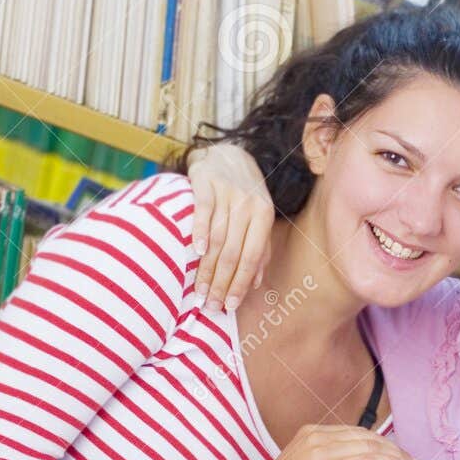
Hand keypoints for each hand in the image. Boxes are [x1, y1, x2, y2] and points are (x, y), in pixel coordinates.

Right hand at [189, 142, 274, 310]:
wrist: (227, 153)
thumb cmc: (244, 194)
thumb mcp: (259, 218)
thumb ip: (260, 249)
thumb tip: (255, 283)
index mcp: (264, 216)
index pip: (252, 257)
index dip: (240, 284)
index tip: (229, 306)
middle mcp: (249, 204)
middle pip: (233, 252)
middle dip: (221, 283)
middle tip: (209, 305)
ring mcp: (228, 192)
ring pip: (218, 237)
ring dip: (207, 268)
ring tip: (198, 291)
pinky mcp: (206, 181)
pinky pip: (203, 210)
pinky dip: (199, 231)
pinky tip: (195, 252)